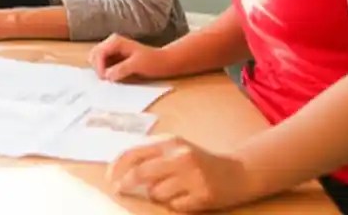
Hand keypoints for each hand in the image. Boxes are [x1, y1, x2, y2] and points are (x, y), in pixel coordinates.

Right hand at [88, 33, 169, 81]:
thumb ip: (121, 69)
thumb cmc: (153, 61)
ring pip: (97, 60)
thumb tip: (107, 76)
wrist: (164, 62)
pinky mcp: (115, 58)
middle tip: (105, 80)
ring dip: (99, 70)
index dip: (99, 66)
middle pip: (94, 55)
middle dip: (97, 67)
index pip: (99, 53)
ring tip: (107, 80)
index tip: (104, 79)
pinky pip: (103, 65)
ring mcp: (112, 50)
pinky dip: (104, 71)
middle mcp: (111, 43)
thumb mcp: (137, 65)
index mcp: (115, 41)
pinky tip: (110, 78)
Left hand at [109, 136, 251, 211]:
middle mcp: (181, 156)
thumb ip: (151, 155)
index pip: (135, 153)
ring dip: (157, 196)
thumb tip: (119, 170)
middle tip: (121, 190)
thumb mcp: (175, 149)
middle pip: (141, 173)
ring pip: (157, 193)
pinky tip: (186, 197)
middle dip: (127, 184)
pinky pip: (174, 206)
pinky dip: (175, 204)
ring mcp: (193, 176)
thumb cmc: (199, 161)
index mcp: (171, 142)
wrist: (238, 172)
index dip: (117, 167)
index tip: (109, 179)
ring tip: (171, 190)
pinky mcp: (203, 195)